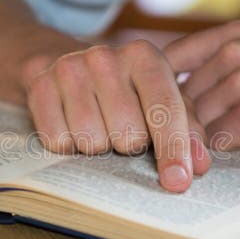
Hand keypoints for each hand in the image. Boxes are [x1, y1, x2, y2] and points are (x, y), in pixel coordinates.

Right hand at [23, 39, 210, 191]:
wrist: (61, 61)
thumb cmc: (123, 89)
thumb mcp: (159, 98)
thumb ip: (186, 129)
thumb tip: (199, 166)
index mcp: (145, 56)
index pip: (165, 110)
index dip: (174, 149)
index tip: (178, 182)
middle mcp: (106, 56)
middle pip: (128, 136)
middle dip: (128, 145)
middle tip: (121, 128)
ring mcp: (69, 69)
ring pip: (93, 143)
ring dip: (98, 147)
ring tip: (97, 124)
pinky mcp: (39, 86)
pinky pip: (59, 143)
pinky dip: (68, 145)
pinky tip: (71, 124)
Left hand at [164, 20, 239, 163]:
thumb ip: (215, 62)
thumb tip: (163, 84)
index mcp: (233, 34)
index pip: (170, 58)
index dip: (162, 88)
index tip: (166, 106)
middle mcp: (235, 52)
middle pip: (180, 96)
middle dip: (190, 117)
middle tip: (216, 126)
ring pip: (196, 120)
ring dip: (210, 134)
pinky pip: (215, 140)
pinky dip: (228, 147)